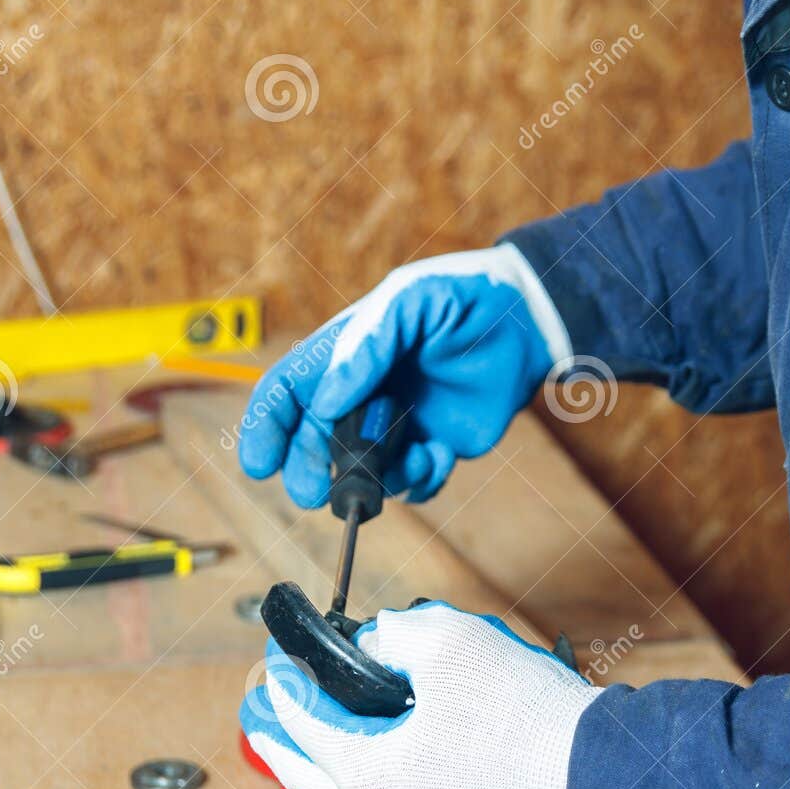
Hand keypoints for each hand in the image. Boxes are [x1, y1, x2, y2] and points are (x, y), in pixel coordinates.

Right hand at [237, 243, 570, 506]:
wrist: (529, 320)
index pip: (287, 393)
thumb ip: (366, 346)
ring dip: (376, 478)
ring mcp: (396, 425)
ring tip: (414, 456)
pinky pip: (412, 483)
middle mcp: (362, 394)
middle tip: (313, 494)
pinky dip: (420, 480)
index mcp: (343, 355)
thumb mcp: (410, 300)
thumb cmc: (464, 295)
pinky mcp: (433, 447)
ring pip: (363, 472)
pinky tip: (441, 454)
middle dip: (306, 471)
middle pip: (312, 442)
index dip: (266, 428)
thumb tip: (326, 402)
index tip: (260, 464)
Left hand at [238, 602, 600, 788]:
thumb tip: (379, 644)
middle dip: (286, 743)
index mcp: (366, 783)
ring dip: (338, 769)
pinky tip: (402, 760)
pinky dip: (386, 787)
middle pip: (311, 784)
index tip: (276, 663)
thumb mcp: (449, 642)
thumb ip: (395, 634)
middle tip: (270, 716)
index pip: (299, 725)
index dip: (283, 683)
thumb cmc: (532, 725)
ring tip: (333, 735)